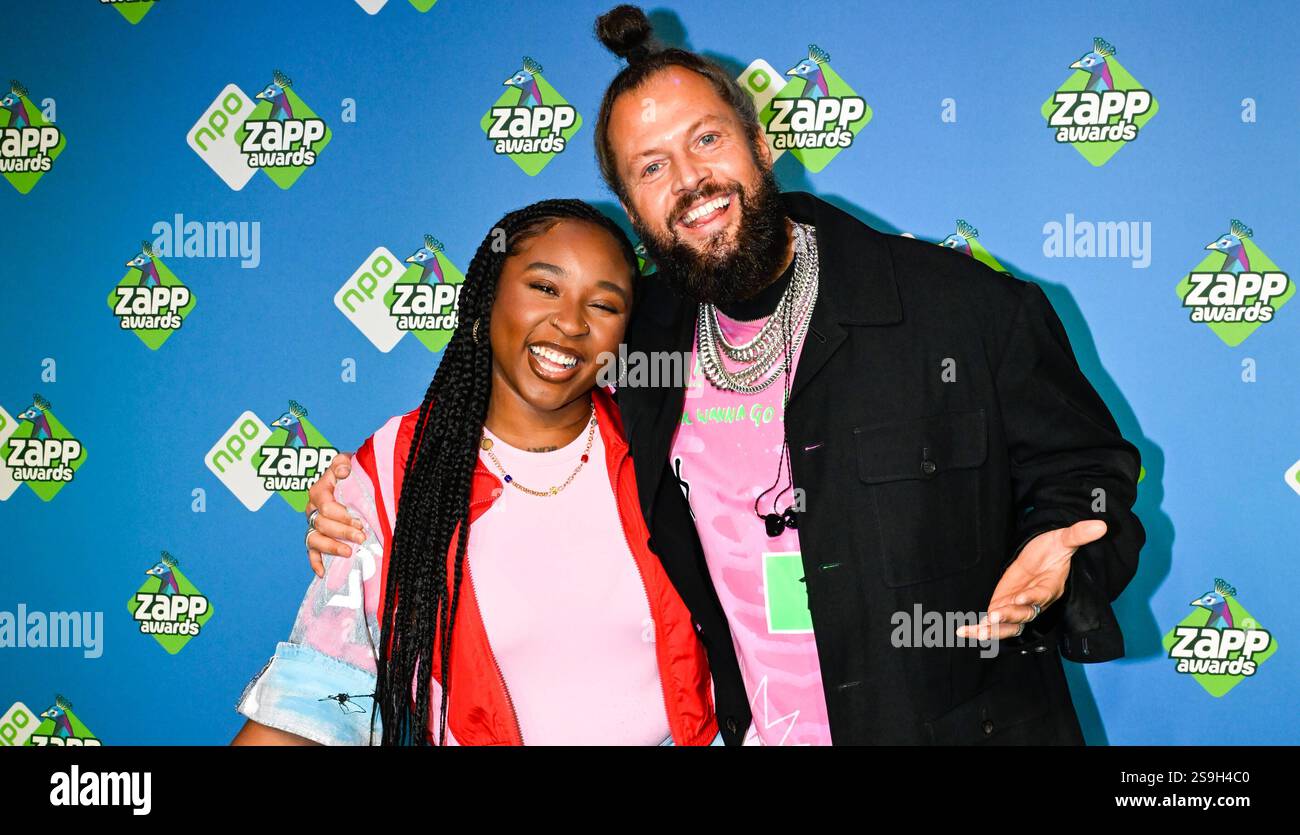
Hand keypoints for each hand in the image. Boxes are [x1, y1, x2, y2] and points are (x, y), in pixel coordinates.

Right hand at [305, 452, 362, 577]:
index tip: (359, 521)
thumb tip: (342, 470)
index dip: (341, 515)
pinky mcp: (317, 536)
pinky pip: (311, 551)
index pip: (325, 505)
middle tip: (361, 537)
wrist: (355, 480)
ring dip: (331, 547)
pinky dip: (315, 562)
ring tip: (349, 553)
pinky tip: (322, 572)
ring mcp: (314, 524)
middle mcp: (313, 508)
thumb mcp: (351, 461)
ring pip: (314, 539)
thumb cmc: (354, 471)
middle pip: (321, 523)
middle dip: (342, 532)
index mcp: (320, 490)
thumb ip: (343, 462)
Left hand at [956, 519, 1107, 640]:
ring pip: (1010, 625)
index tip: (1023, 596)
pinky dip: (980, 629)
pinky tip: (963, 631)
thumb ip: (1077, 534)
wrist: (1039, 557)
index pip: (1043, 594)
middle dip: (1011, 616)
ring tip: (978, 630)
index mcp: (1050, 586)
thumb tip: (1101, 525)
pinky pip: (994, 624)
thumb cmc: (1052, 549)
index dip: (1034, 597)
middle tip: (995, 616)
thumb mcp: (1062, 539)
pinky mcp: (1004, 608)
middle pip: (1025, 614)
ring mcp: (1019, 607)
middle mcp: (1036, 602)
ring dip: (995, 629)